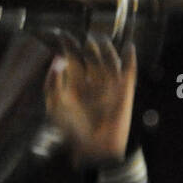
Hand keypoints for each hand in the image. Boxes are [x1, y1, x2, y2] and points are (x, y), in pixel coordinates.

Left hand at [43, 37, 136, 167]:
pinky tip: (128, 47)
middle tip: (84, 39)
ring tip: (99, 41)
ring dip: (106, 47)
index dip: (67, 43)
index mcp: (74, 81)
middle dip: (87, 43)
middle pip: (91, 53)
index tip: (60, 33)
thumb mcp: (55, 108)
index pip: (72, 55)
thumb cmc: (71, 131)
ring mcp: (109, 83)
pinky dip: (130, 58)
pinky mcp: (125, 89)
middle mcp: (92, 79)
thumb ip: (52, 85)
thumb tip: (57, 61)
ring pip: (109, 57)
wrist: (95, 150)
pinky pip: (130, 69)